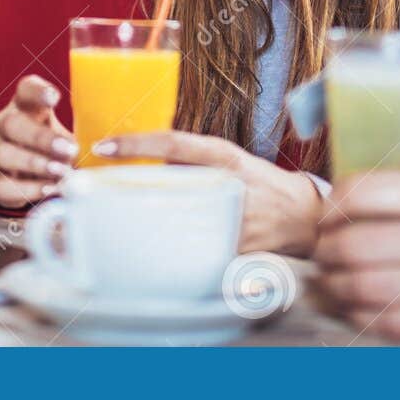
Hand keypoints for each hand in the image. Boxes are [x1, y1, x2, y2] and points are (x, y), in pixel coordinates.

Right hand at [0, 75, 75, 208]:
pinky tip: (47, 189)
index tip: (55, 98)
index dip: (38, 92)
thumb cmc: (45, 148)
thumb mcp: (59, 134)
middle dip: (40, 137)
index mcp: (23, 107)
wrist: (10, 173)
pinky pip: (2, 184)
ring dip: (35, 163)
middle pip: (12, 124)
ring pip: (3, 153)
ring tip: (61, 172)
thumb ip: (76, 139)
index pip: (25, 90)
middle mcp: (3, 125)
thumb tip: (107, 151)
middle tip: (69, 149)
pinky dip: (26, 188)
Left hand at [93, 131, 321, 255]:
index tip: (102, 146)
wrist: (302, 215)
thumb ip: (192, 161)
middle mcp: (226, 184)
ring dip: (146, 226)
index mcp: (223, 156)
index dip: (135, 144)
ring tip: (119, 229)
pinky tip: (154, 255)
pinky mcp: (234, 249)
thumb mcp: (228, 159)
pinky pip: (194, 250)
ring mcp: (231, 218)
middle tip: (97, 195)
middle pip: (164, 187)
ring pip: (174, 223)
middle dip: (128, 194)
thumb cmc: (259, 182)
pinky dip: (173, 251)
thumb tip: (145, 164)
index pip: (172, 144)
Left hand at [314, 170, 399, 344]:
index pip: (366, 191)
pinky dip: (364, 319)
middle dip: (326, 249)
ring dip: (336, 288)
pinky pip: (393, 327)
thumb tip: (371, 208)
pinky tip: (358, 312)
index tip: (330, 211)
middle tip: (321, 250)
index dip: (335, 203)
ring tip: (330, 283)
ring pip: (364, 290)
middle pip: (353, 244)